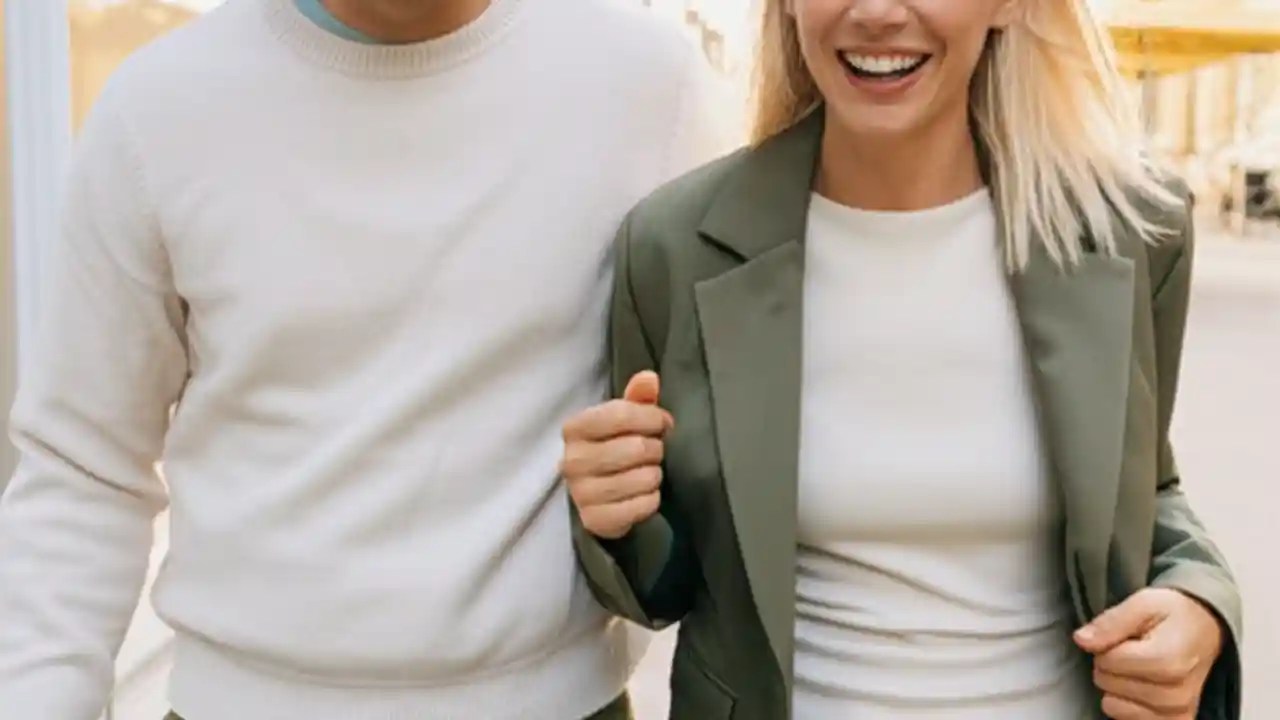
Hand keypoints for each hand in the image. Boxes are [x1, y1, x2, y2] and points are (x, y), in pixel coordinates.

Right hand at [562, 371, 672, 538]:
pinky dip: (652, 499)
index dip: (652, 418)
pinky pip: (644, 505)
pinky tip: (642, 495)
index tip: (661, 424)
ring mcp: (581, 493)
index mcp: (574, 428)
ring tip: (647, 472)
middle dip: (656, 448)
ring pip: (644, 478)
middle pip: (637, 447)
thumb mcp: (624, 420)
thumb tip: (649, 378)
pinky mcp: (595, 521)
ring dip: (654, 474)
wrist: (600, 497)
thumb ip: (637, 397)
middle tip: (653, 452)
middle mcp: (571, 461)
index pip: (621, 414)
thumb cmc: (615, 448)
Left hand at [1074, 588, 1223, 718]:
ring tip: (1139, 667)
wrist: (1204, 628)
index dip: (1107, 643)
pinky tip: (1141, 687)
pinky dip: (1126, 704)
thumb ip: (1110, 622)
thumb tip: (1082, 640)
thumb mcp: (1142, 604)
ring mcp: (1176, 714)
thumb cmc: (1173, 614)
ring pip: (1111, 704)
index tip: (1127, 636)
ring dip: (1117, 685)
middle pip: (1107, 682)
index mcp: (1168, 662)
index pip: (1106, 660)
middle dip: (1111, 663)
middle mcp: (1175, 695)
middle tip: (1134, 649)